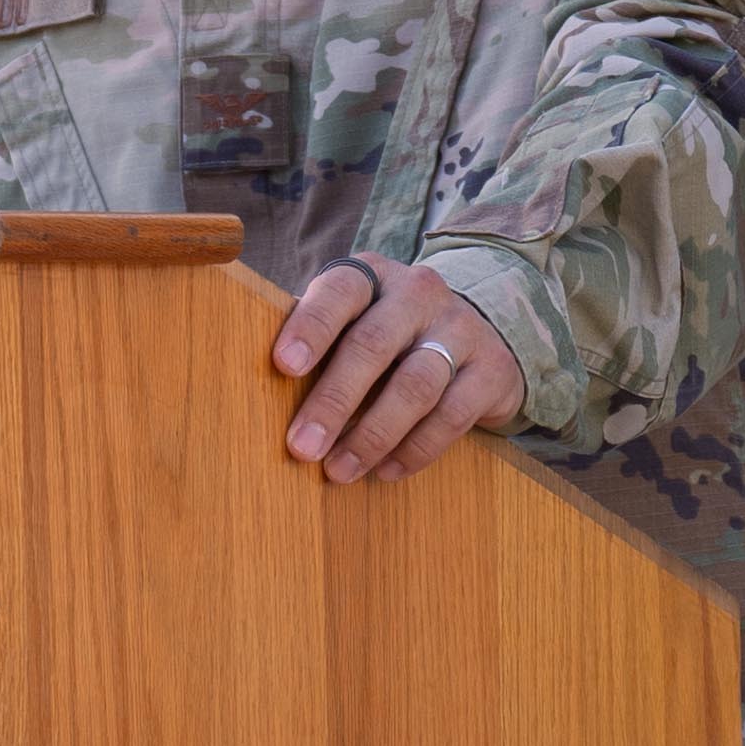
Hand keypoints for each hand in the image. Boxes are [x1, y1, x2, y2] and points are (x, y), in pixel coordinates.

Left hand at [269, 253, 520, 483]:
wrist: (479, 332)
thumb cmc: (388, 331)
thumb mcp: (354, 319)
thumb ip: (317, 338)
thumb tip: (251, 383)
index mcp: (372, 274)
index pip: (339, 291)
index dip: (310, 327)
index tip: (283, 366)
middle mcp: (418, 292)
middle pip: (372, 345)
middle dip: (333, 401)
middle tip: (301, 447)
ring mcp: (461, 328)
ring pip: (415, 385)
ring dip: (372, 435)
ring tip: (338, 470)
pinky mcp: (493, 369)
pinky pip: (452, 415)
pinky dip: (416, 449)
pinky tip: (386, 470)